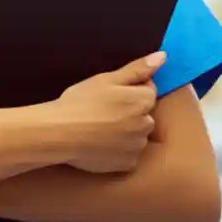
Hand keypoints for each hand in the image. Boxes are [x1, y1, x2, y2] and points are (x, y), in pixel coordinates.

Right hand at [46, 52, 165, 173]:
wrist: (59, 134)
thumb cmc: (80, 102)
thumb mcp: (106, 79)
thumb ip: (137, 69)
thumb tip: (163, 56)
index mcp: (141, 101)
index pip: (149, 91)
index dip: (130, 90)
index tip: (111, 95)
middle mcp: (145, 125)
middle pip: (145, 114)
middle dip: (131, 112)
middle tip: (104, 111)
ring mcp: (137, 146)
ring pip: (138, 135)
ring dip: (127, 132)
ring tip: (101, 129)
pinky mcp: (128, 164)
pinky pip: (130, 153)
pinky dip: (120, 150)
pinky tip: (102, 144)